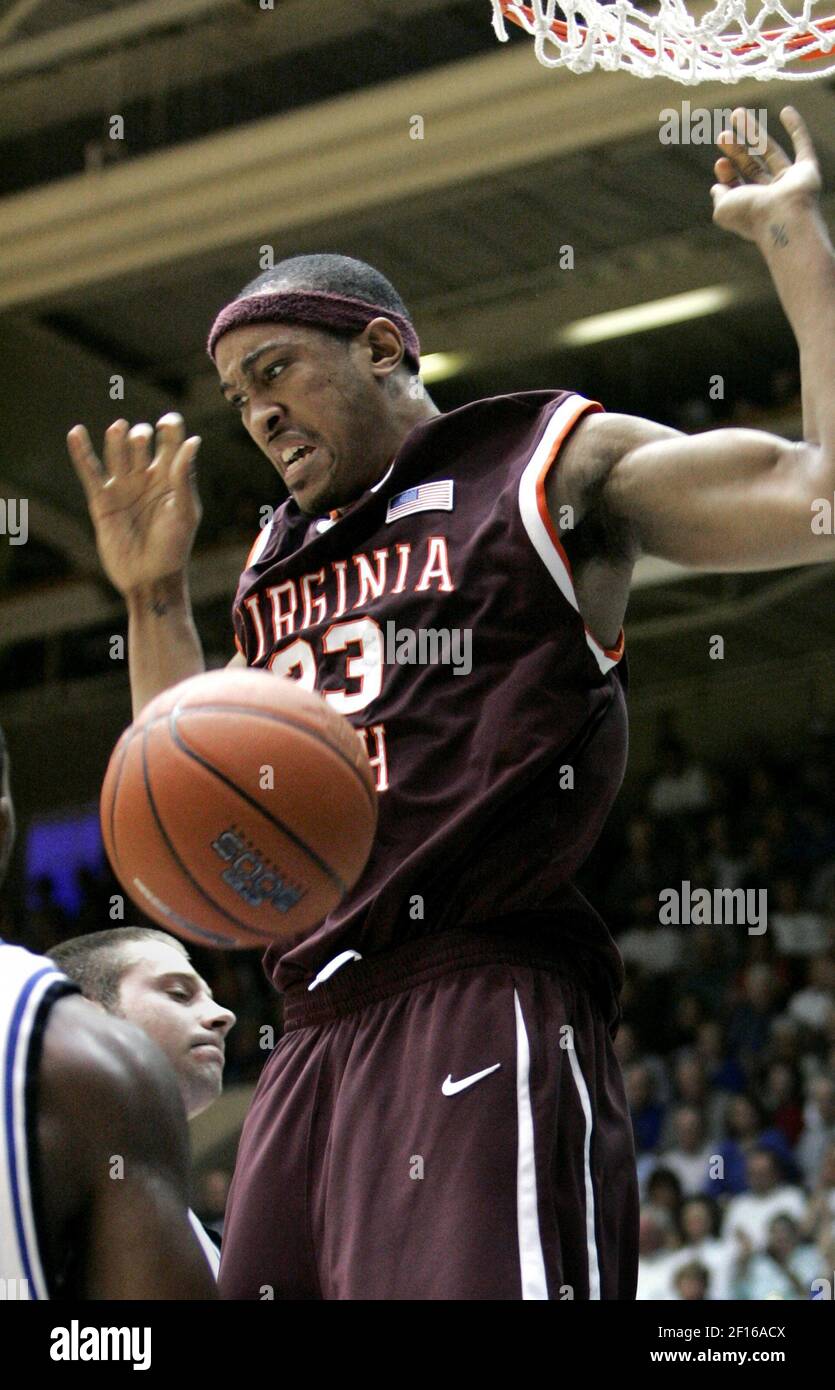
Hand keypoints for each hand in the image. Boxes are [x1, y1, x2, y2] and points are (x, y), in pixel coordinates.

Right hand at [67, 414, 201, 596]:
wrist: (150, 577)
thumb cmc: (174, 547)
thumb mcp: (185, 511)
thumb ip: (184, 476)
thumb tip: (193, 441)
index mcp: (171, 478)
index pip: (170, 441)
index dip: (169, 427)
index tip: (167, 423)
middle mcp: (146, 478)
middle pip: (141, 443)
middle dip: (140, 435)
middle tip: (142, 439)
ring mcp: (123, 488)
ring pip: (117, 453)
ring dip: (117, 438)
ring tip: (119, 429)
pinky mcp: (102, 501)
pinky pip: (90, 472)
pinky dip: (81, 453)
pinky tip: (76, 433)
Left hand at [711, 106, 821, 243]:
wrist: (783, 217)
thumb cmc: (752, 214)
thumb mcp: (723, 209)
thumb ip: (719, 197)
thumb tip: (715, 187)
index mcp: (751, 205)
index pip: (737, 185)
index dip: (726, 173)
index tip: (720, 162)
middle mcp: (771, 194)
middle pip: (752, 166)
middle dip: (736, 149)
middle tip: (722, 133)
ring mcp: (789, 181)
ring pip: (771, 151)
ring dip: (754, 132)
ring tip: (737, 113)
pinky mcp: (807, 170)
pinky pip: (803, 144)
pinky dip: (797, 128)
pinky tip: (786, 110)